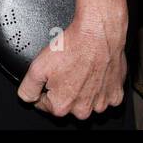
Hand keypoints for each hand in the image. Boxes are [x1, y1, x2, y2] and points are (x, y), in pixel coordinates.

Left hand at [16, 1, 127, 120]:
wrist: (98, 33)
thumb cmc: (73, 47)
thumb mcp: (37, 66)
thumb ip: (28, 88)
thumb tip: (27, 97)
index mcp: (62, 106)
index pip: (46, 104)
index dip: (45, 88)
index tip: (51, 75)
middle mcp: (82, 110)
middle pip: (67, 103)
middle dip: (65, 89)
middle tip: (67, 68)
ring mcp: (101, 104)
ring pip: (86, 99)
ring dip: (84, 88)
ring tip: (82, 68)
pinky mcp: (115, 95)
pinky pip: (104, 94)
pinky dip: (100, 86)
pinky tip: (96, 71)